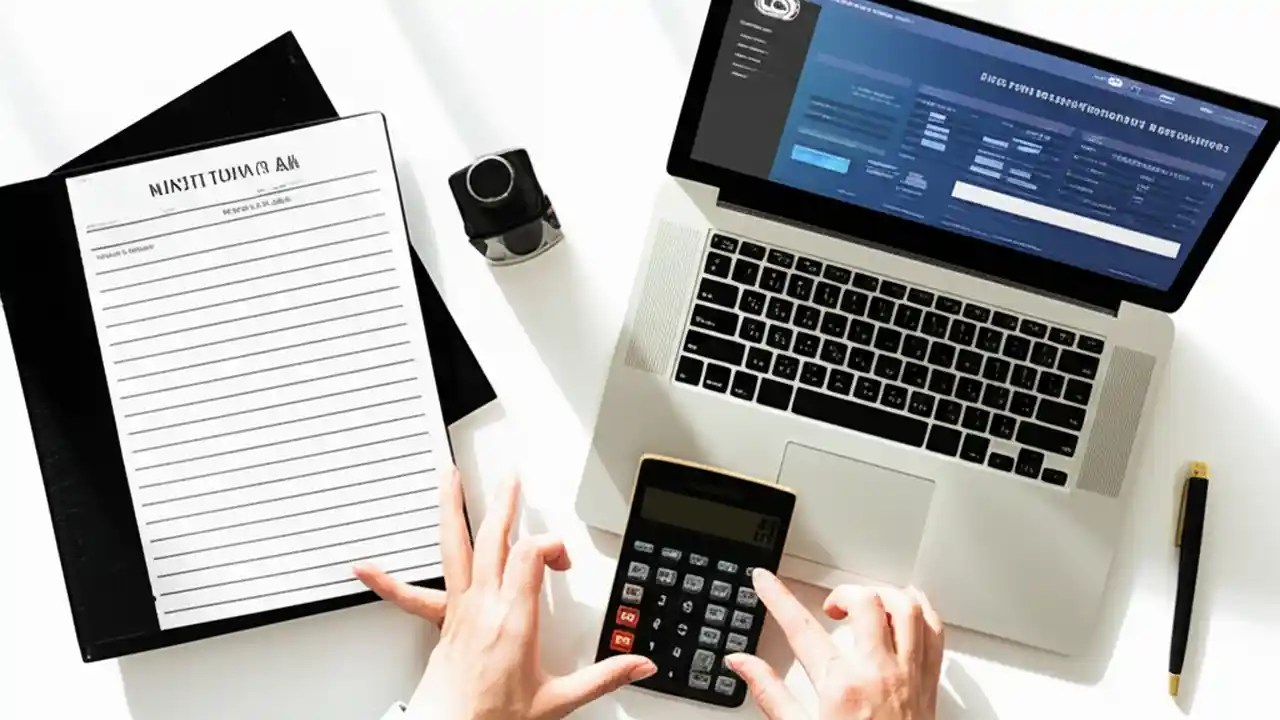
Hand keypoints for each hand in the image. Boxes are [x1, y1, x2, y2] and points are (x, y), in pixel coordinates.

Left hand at [356, 471, 656, 718]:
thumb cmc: (497, 718)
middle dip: (504, 504)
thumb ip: (603, 677)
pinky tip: (364, 567)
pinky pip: (411, 598)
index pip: (532, 555)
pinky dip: (386, 581)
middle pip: (493, 538)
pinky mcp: (443, 623)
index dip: (552, 545)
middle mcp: (484, 605)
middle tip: (510, 480)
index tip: (562, 560)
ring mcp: (459, 610)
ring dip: (452, 509)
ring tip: (448, 479)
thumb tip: (637, 665)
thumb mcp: (559, 699)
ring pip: (453, 548)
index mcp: (515, 617)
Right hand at [725, 570, 942, 719]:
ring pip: (905, 608)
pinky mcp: (929, 681)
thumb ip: (769, 692)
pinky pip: (934, 630)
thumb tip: (741, 663)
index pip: (801, 627)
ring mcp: (908, 673)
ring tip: (865, 605)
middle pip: (864, 603)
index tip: (765, 580)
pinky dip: (920, 611)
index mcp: (841, 685)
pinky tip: (905, 609)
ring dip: (882, 596)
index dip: (777, 597)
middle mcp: (878, 672)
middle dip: (840, 594)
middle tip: (828, 608)